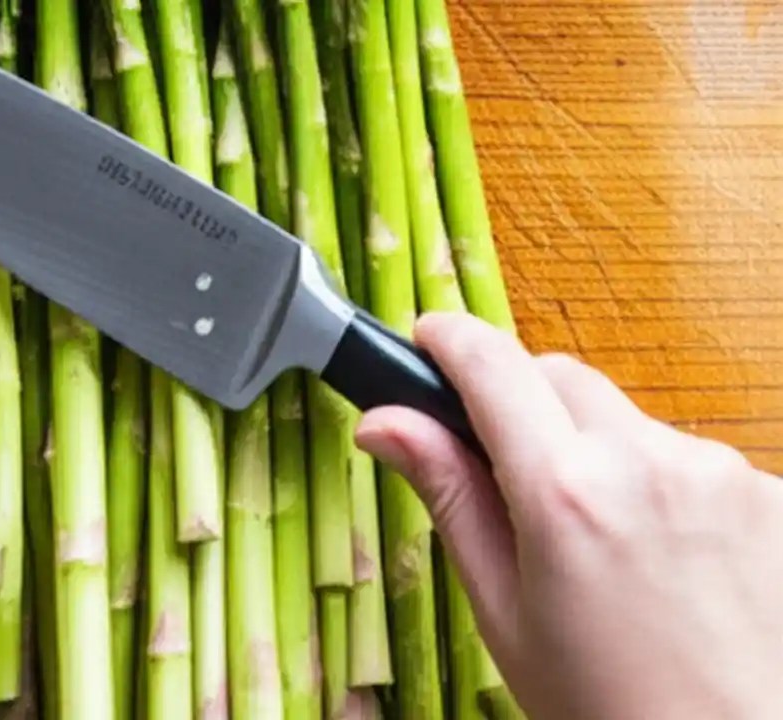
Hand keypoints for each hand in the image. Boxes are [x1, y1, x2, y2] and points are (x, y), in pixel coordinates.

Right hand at [356, 312, 782, 719]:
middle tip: (507, 473)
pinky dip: (657, 482)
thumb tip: (385, 422)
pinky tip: (658, 554)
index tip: (428, 340)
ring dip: (594, 448)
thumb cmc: (610, 707)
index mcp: (566, 493)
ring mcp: (721, 473)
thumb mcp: (503, 609)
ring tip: (596, 540)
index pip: (492, 365)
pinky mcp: (770, 493)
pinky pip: (687, 457)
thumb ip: (448, 496)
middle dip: (520, 402)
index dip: (448, 339)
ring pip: (626, 417)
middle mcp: (649, 462)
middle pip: (559, 377)